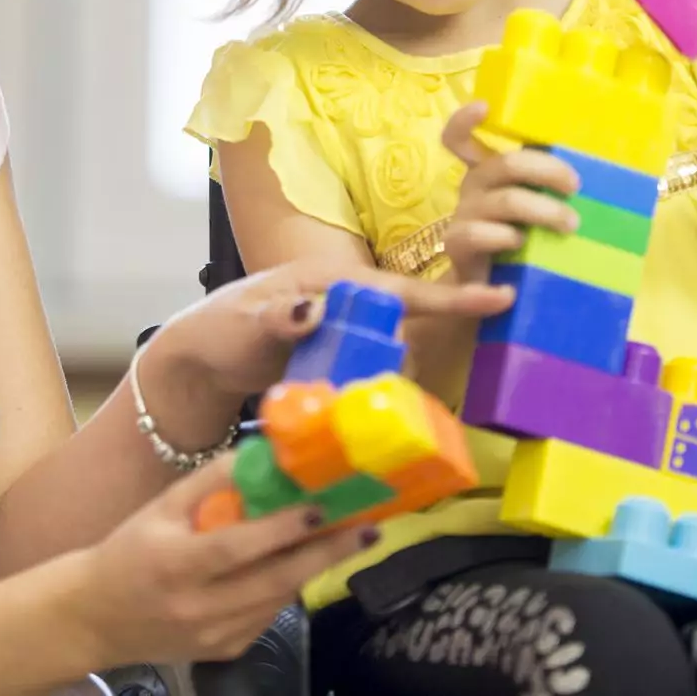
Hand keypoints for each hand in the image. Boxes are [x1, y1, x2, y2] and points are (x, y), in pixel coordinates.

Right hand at [63, 458, 382, 667]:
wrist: (96, 617)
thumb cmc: (129, 550)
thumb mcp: (160, 507)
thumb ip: (211, 481)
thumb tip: (265, 452)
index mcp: (175, 564)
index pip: (237, 547)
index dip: (281, 529)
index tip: (322, 507)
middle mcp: (197, 607)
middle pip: (274, 580)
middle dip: (326, 553)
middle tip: (368, 528)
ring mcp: (214, 636)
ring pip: (278, 599)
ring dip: (315, 567)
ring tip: (350, 537)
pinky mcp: (225, 651)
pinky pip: (268, 615)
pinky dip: (288, 586)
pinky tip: (303, 562)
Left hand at [144, 257, 513, 409]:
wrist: (198, 362)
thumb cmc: (218, 332)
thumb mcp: (244, 324)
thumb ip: (277, 318)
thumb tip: (311, 308)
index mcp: (328, 281)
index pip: (397, 288)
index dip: (448, 298)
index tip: (498, 298)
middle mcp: (342, 304)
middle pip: (400, 327)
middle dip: (403, 357)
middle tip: (379, 385)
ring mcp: (340, 334)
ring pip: (386, 356)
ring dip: (382, 382)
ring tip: (357, 403)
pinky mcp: (334, 362)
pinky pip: (367, 375)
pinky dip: (369, 394)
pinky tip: (360, 415)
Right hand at [438, 102, 580, 281]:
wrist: (493, 294)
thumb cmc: (525, 246)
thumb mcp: (540, 212)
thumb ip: (558, 192)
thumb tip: (614, 176)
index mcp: (490, 173)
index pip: (461, 139)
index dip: (465, 121)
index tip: (483, 106)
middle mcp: (473, 188)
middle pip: (504, 164)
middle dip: (546, 170)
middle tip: (575, 187)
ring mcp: (464, 216)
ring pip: (504, 200)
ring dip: (543, 210)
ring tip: (571, 225)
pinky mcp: (458, 246)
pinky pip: (478, 234)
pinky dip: (506, 239)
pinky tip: (522, 247)